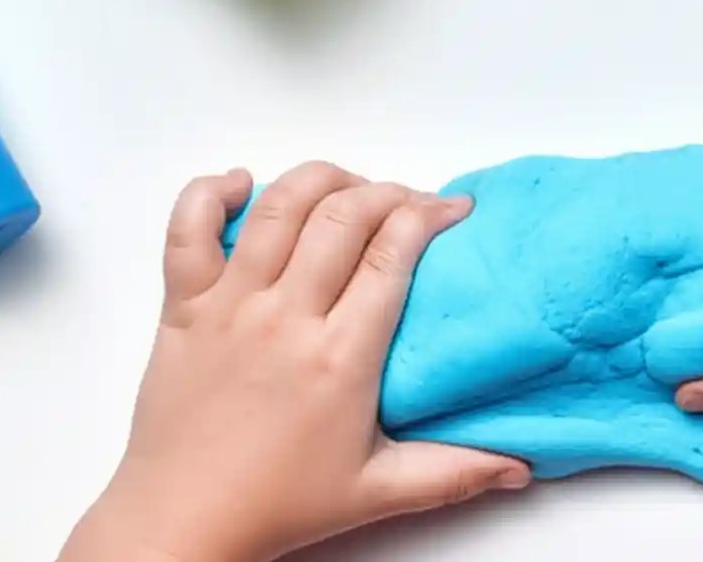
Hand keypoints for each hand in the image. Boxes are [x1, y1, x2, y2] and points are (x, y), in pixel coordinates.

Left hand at [60, 163, 530, 561]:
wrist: (182, 521)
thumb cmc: (277, 505)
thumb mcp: (378, 492)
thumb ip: (455, 472)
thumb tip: (520, 466)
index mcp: (340, 358)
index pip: (392, 254)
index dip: (428, 214)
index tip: (453, 208)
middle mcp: (284, 318)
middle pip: (343, 216)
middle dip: (387, 191)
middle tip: (408, 201)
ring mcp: (229, 305)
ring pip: (276, 207)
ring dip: (320, 180)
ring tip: (347, 186)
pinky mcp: (183, 307)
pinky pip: (187, 228)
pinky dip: (211, 193)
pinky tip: (242, 185)